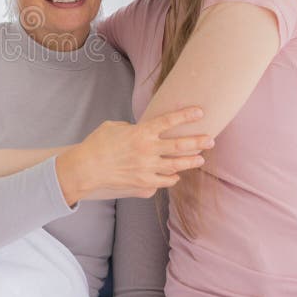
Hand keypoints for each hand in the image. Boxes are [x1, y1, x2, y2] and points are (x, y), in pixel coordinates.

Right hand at [56, 107, 211, 204]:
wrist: (86, 170)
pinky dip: (172, 177)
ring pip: (177, 165)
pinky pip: (165, 181)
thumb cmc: (96, 145)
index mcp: (140, 133)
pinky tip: (176, 175)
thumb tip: (141, 132)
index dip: (185, 116)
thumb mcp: (113, 127)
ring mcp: (148, 169)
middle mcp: (148, 151)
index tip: (200, 112)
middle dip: (198, 142)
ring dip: (191, 161)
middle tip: (211, 140)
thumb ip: (132, 128)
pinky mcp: (144, 184)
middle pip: (180, 145)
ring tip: (200, 158)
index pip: (168, 121)